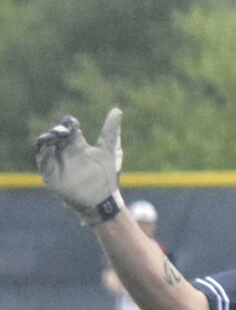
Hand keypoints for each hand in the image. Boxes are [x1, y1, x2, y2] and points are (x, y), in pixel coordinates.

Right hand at [35, 109, 123, 226]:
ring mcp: (57, 162)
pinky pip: (44, 163)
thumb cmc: (106, 176)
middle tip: (63, 130)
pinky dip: (44, 155)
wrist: (103, 199)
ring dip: (48, 141)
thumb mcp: (109, 152)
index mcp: (78, 145)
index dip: (70, 125)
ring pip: (46, 147)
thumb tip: (117, 110)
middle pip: (56, 137)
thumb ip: (111, 132)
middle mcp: (65, 152)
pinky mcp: (51, 175)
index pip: (70, 130)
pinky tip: (49, 149)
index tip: (73, 122)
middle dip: (57, 132)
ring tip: (54, 137)